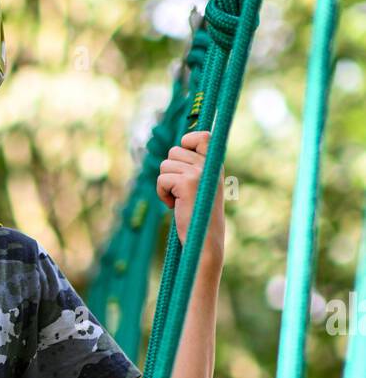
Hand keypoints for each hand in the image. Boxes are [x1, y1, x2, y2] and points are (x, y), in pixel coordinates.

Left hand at [156, 129, 224, 260]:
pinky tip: (173, 205)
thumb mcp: (202, 187)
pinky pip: (161, 179)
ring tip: (178, 200)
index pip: (202, 136)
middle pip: (174, 152)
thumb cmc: (199, 217)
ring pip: (165, 165)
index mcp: (215, 165)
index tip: (182, 162)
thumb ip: (194, 167)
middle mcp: (209, 165)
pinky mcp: (186, 183)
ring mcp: (198, 173)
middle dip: (170, 172)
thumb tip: (176, 149)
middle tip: (180, 191)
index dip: (187, 141)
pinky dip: (162, 193)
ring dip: (165, 184)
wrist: (204, 241)